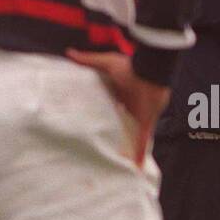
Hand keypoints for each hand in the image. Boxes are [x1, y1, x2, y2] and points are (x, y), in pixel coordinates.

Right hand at [67, 50, 169, 166]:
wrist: (150, 72)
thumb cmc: (130, 67)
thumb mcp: (106, 63)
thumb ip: (88, 60)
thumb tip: (69, 53)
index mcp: (121, 94)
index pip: (111, 106)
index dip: (104, 114)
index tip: (92, 123)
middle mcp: (130, 107)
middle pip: (121, 123)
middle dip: (114, 133)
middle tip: (101, 144)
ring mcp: (138, 116)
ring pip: (131, 135)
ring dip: (126, 146)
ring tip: (115, 160)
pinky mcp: (144, 122)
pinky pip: (142, 140)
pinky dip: (140, 153)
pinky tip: (136, 167)